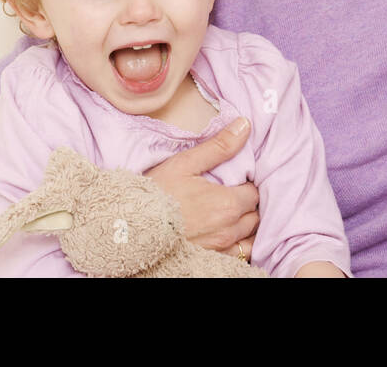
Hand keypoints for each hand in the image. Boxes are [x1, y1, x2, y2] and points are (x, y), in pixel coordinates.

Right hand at [142, 117, 259, 253]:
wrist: (131, 228)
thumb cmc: (156, 194)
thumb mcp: (185, 164)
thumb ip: (219, 146)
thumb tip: (244, 125)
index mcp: (227, 204)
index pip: (255, 191)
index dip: (247, 182)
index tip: (235, 178)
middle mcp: (229, 230)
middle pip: (255, 214)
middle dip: (248, 202)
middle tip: (232, 192)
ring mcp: (221, 248)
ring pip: (250, 235)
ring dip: (245, 223)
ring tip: (228, 213)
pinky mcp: (213, 260)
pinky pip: (241, 254)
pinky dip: (240, 243)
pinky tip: (225, 232)